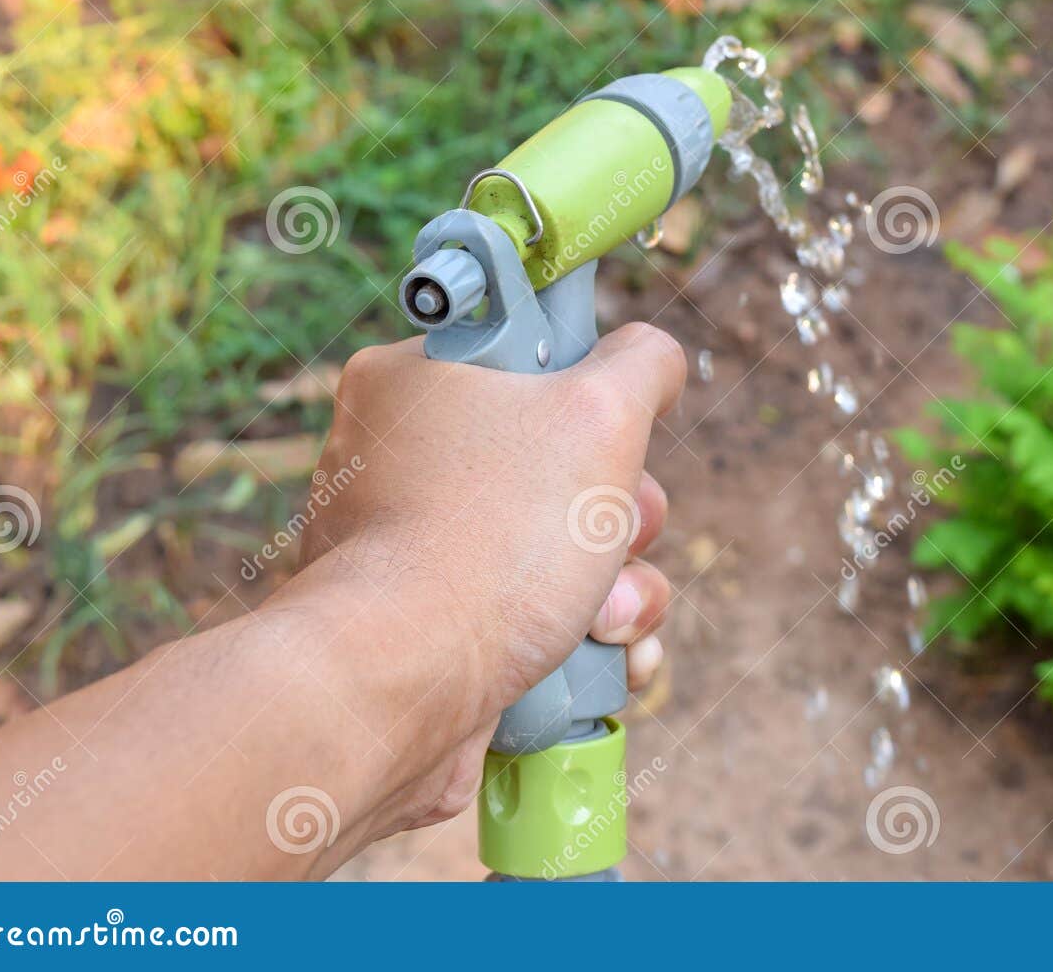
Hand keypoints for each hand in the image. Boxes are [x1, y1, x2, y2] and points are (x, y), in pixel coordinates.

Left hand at [283, 322, 684, 836]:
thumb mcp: (599, 412)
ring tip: (604, 622)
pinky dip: (587, 644)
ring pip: (567, 552)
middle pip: (566, 467)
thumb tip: (651, 363)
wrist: (400, 689)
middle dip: (621, 519)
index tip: (607, 441)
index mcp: (415, 383)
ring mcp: (421, 553)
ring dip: (619, 590)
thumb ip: (641, 362)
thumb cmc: (495, 538)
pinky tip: (611, 661)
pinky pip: (539, 621)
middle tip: (614, 540)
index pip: (534, 363)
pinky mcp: (442, 633)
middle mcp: (405, 462)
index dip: (594, 405)